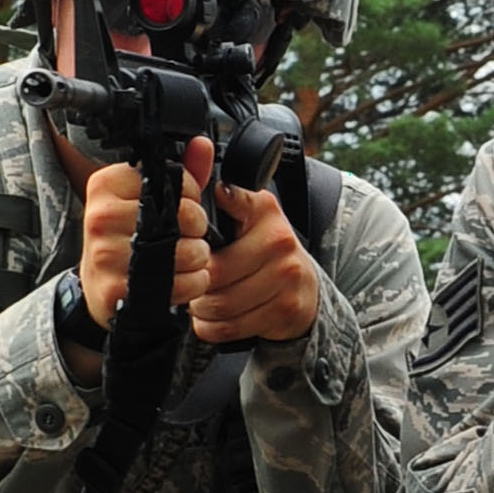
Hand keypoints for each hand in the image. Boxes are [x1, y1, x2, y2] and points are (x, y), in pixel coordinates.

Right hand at [75, 139, 214, 358]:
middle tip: (186, 236)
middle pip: (182, 216)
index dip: (191, 196)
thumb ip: (181, 172)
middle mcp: (101, 216)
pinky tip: (179, 279)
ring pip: (185, 252)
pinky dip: (192, 284)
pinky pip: (179, 285)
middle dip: (198, 229)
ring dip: (197, 258)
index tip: (182, 207)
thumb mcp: (150, 199)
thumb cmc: (128, 237)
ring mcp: (105, 254)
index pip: (172, 180)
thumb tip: (202, 144)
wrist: (99, 286)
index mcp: (106, 185)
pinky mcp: (116, 288)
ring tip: (182, 258)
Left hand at [193, 177, 319, 345]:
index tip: (192, 245)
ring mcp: (286, 277)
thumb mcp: (249, 215)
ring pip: (220, 303)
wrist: (304, 288)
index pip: (225, 210)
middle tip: (189, 284)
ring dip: (201, 308)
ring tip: (200, 302)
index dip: (197, 237)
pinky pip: (231, 326)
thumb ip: (226, 196)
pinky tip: (213, 318)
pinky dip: (213, 327)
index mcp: (264, 210)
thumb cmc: (265, 250)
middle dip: (193, 284)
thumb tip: (203, 165)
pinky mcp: (284, 309)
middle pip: (214, 272)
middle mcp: (280, 240)